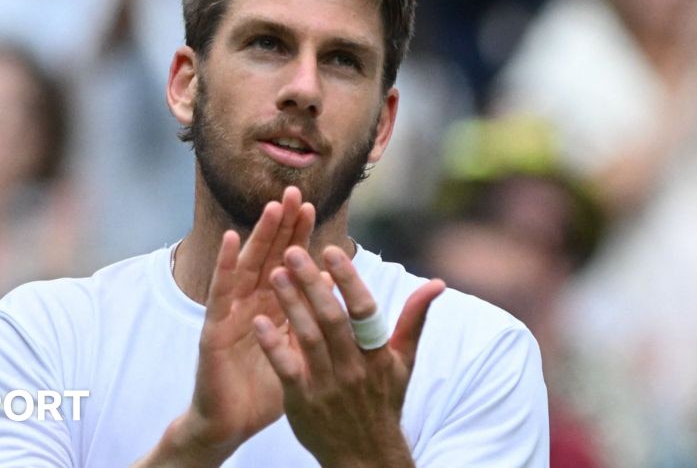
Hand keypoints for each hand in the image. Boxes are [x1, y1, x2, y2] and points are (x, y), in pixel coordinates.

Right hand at [146, 187, 314, 465]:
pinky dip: (223, 264)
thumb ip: (309, 314)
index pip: (286, 264)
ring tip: (272, 207)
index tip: (311, 208)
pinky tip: (229, 238)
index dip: (298, 236)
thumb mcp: (296, 347)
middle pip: (267, 256)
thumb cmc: (265, 385)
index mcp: (272, 306)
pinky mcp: (214, 328)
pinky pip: (220, 292)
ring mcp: (230, 312)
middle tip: (294, 193)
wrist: (232, 423)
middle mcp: (250, 302)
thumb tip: (332, 280)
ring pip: (246, 266)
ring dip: (258, 236)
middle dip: (281, 225)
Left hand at [253, 245, 445, 466]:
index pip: (365, 310)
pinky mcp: (303, 402)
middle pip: (333, 320)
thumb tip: (436, 283)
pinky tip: (259, 320)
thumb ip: (413, 319)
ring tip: (274, 274)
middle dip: (312, 284)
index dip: (349, 279)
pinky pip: (286, 369)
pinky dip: (273, 344)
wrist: (364, 456)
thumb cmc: (382, 400)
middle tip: (293, 251)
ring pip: (308, 339)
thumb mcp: (403, 362)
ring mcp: (328, 386)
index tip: (332, 250)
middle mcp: (355, 369)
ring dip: (290, 305)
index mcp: (378, 355)